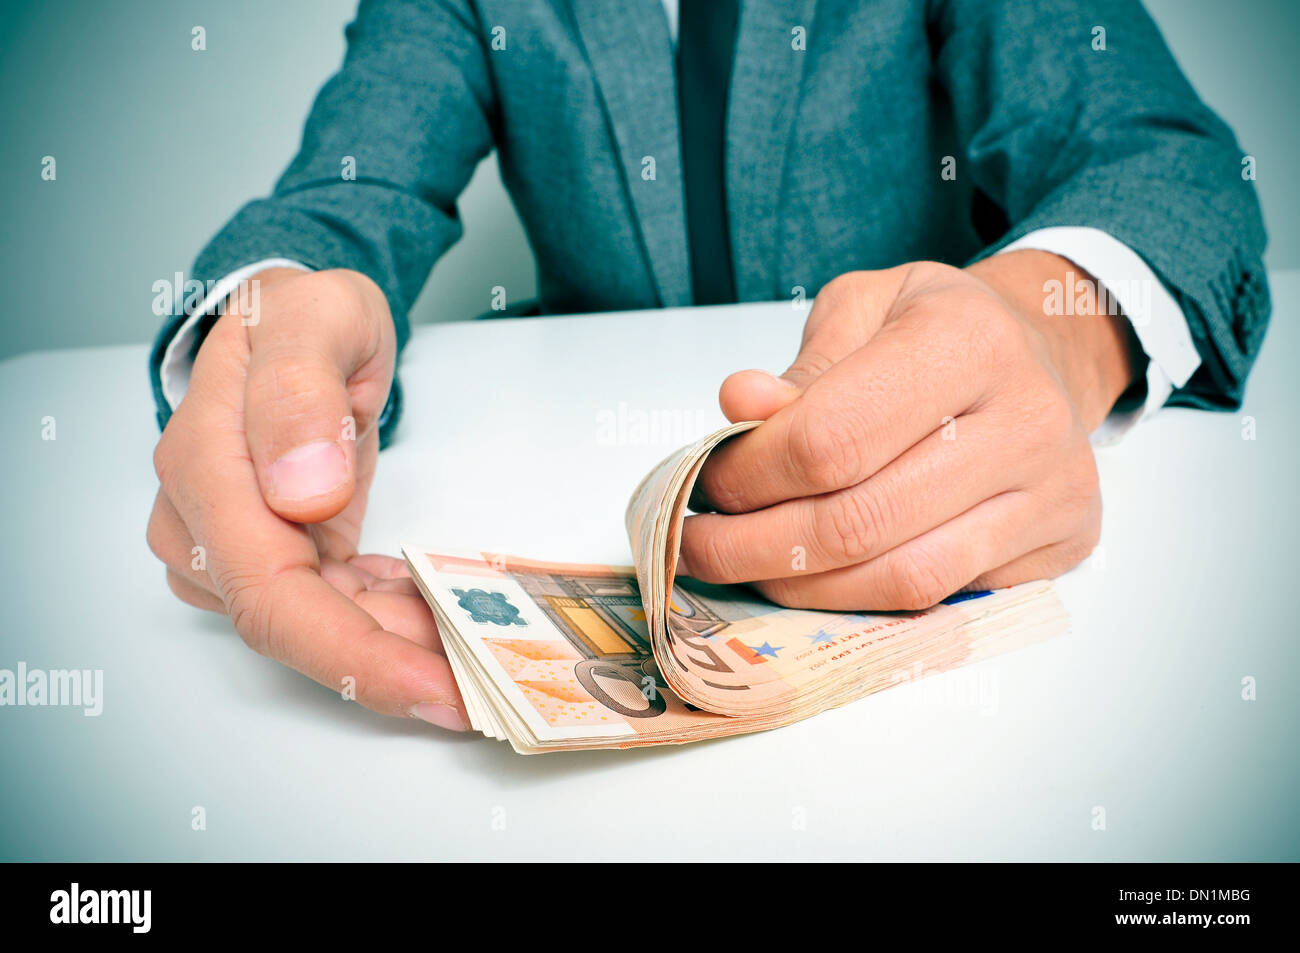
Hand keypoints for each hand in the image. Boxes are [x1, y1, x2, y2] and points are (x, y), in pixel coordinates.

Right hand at [147, 268, 466, 729]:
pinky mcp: (272, 554)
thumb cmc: (303, 315)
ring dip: (400, 644)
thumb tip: (298, 490)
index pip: (269, 592)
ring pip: (318, 625)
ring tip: (482, 647)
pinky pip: (331, 606)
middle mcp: (205, 520)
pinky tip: (442, 614)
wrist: (294, 323)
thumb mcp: (316, 318)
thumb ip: (300, 390)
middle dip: (390, 667)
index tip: (431, 687)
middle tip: (482, 690)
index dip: (349, 653)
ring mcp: (233, 544)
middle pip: (294, 626)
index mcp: (207, 465)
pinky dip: (390, 617)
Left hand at [681, 253, 1139, 609]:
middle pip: (859, 521)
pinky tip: (816, 576)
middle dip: (754, 546)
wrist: (1043, 351)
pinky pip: (941, 598)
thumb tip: (740, 406)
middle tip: (697, 543)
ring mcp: (1053, 491)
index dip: (749, 477)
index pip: (831, 440)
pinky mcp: (1062, 543)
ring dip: (801, 587)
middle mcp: (1026, 419)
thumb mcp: (863, 310)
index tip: (705, 481)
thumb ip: (802, 368)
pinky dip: (861, 597)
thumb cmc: (937, 327)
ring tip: (747, 565)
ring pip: (902, 578)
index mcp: (968, 340)